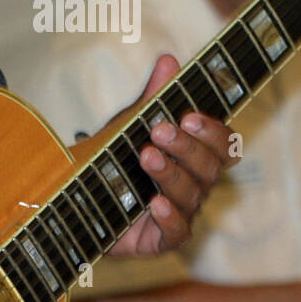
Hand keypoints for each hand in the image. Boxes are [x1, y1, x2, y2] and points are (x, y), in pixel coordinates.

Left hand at [105, 54, 238, 254]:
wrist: (77, 203)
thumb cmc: (114, 160)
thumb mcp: (129, 126)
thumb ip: (152, 99)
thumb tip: (169, 60)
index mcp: (196, 157)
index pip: (223, 145)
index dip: (212, 131)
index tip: (188, 116)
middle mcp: (195, 185)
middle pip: (210, 168)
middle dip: (187, 147)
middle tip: (159, 130)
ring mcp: (181, 214)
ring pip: (192, 195)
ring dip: (171, 173)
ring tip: (146, 156)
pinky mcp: (161, 240)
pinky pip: (177, 233)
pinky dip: (170, 218)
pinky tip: (155, 203)